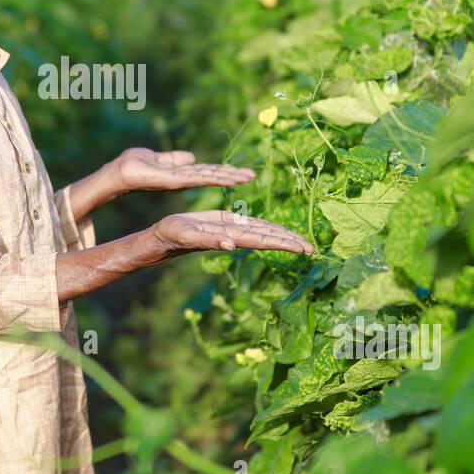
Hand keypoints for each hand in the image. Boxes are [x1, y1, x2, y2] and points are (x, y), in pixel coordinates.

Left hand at [113, 148, 254, 194]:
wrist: (119, 171)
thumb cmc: (133, 165)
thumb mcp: (158, 159)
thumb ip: (174, 159)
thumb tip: (192, 157)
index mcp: (180, 173)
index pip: (205, 172)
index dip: (222, 172)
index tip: (240, 172)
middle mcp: (182, 178)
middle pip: (211, 176)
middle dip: (231, 176)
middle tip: (252, 175)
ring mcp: (180, 180)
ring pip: (208, 177)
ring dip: (228, 177)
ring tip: (247, 176)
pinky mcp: (174, 181)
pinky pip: (198, 178)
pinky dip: (214, 178)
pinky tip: (227, 178)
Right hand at [148, 211, 313, 262]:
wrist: (160, 238)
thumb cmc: (170, 237)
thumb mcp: (188, 236)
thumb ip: (209, 240)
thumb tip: (231, 244)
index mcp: (230, 237)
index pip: (265, 240)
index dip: (285, 244)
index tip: (305, 250)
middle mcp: (235, 235)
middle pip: (268, 238)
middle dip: (290, 242)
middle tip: (313, 249)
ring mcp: (230, 230)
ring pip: (262, 232)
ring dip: (281, 236)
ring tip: (300, 243)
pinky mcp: (224, 223)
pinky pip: (249, 225)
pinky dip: (264, 227)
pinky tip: (273, 229)